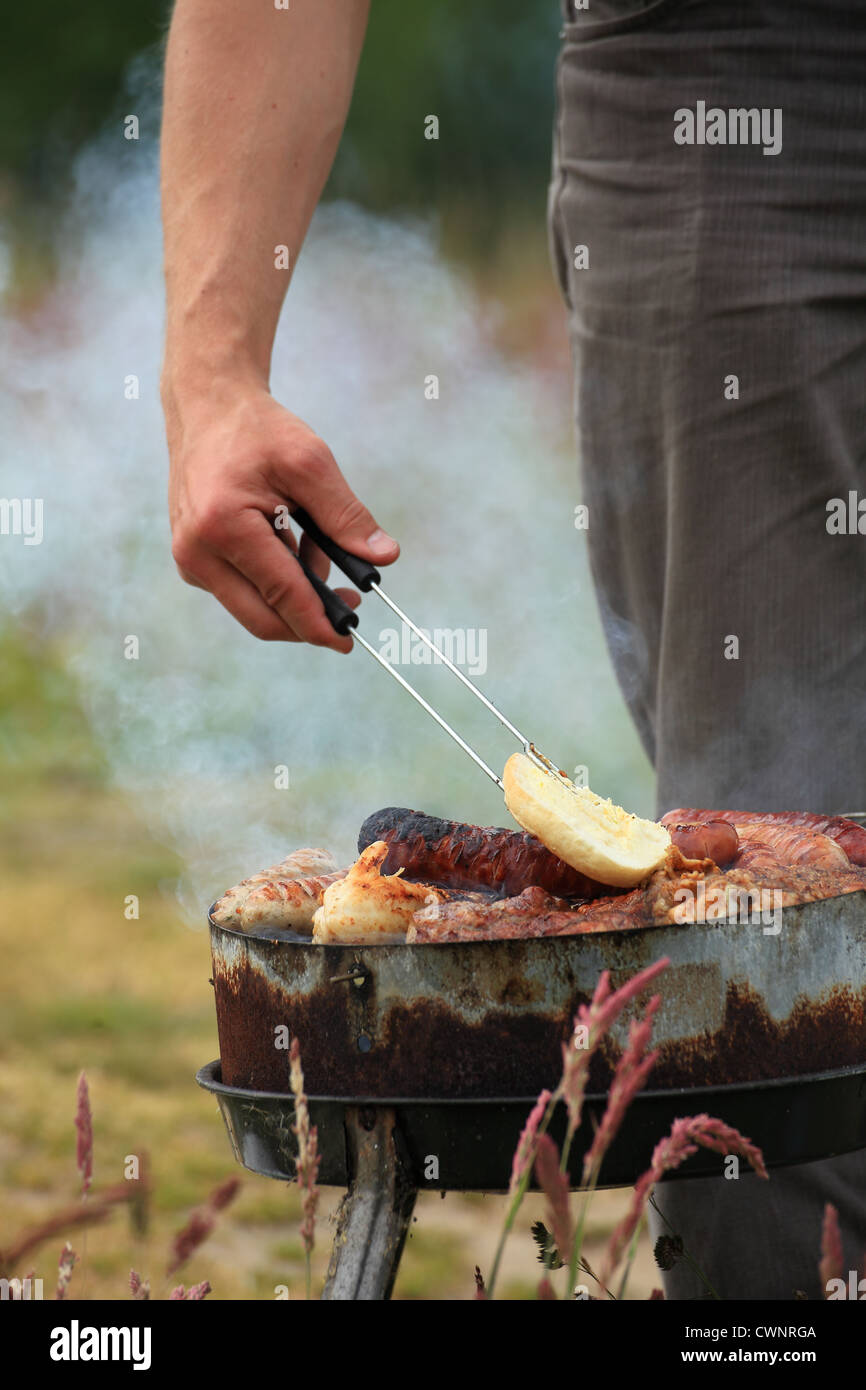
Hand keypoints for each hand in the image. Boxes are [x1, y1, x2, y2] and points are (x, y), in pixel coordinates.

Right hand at [163, 381, 398, 650]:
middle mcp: (197, 552)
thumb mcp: (310, 462)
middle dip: (310, 621)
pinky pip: (241, 592)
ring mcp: (190, 561)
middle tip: (351, 604)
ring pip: (253, 609)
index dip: (319, 623)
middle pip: (262, 619)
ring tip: (318, 546)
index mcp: (223, 526)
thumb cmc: (258, 431)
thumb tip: (385, 558)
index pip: (282, 594)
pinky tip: (291, 543)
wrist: (207, 409)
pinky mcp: (193, 562)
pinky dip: (274, 581)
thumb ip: (346, 515)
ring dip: (294, 594)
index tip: (349, 641)